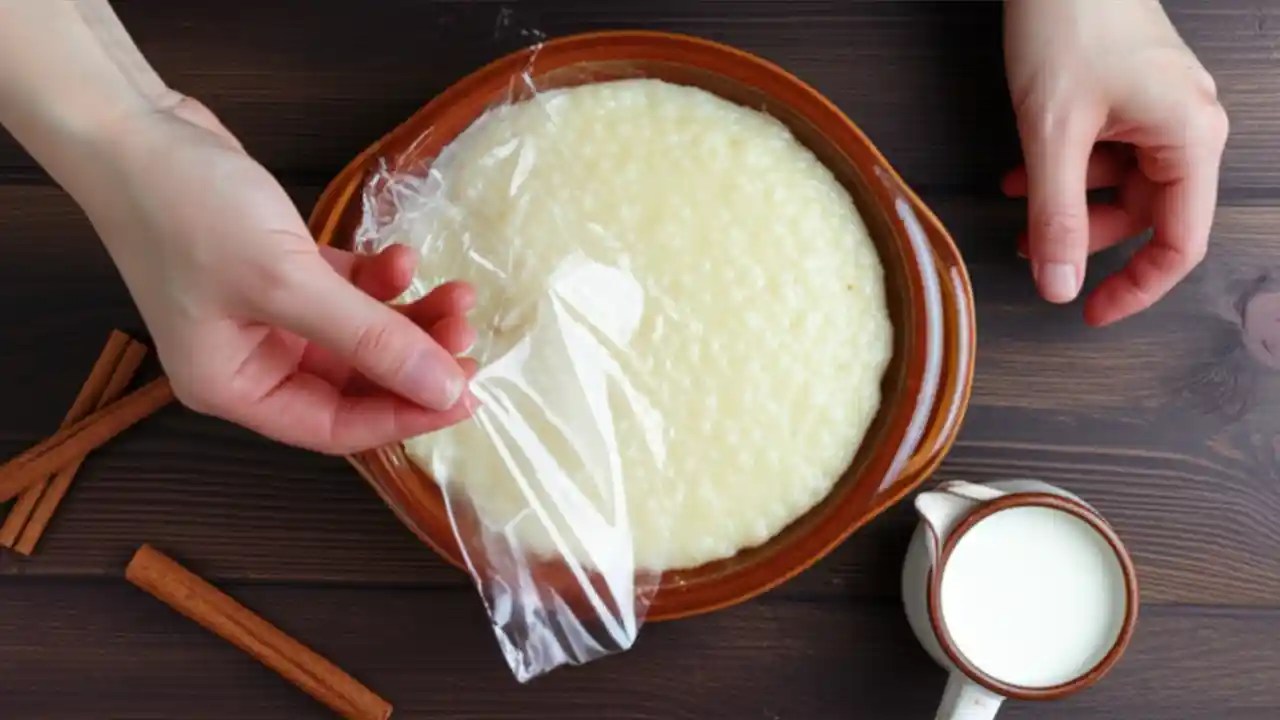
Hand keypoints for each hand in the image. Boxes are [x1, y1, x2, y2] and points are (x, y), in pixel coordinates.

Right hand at [77, 95, 476, 452]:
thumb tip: (443, 390)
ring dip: (409, 318)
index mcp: (234, 386)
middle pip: (355, 382)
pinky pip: (347, 294)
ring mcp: (265, 316)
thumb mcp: (287, 283)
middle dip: (414, 360)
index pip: (337, 427)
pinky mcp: (280, 272)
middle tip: (468, 338)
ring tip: (457, 294)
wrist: (134, 128)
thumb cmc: (187, 211)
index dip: (405, 415)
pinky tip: (405, 257)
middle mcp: (251, 360)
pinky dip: (380, 281)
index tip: (467, 395)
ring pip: (359, 336)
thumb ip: (371, 340)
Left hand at [1002, 0, 1228, 325]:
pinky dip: (1065, 168)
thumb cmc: (1068, 24)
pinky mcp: (1131, 96)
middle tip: (1032, 254)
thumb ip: (1055, 216)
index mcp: (1190, 139)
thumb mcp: (1052, 133)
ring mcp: (1159, 110)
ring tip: (1016, 204)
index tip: (1091, 314)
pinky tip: (1021, 172)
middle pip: (1146, 215)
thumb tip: (1059, 285)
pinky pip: (1106, 153)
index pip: (1180, 243)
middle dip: (1084, 237)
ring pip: (1119, 186)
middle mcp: (1186, 127)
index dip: (1136, 288)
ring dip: (1066, 202)